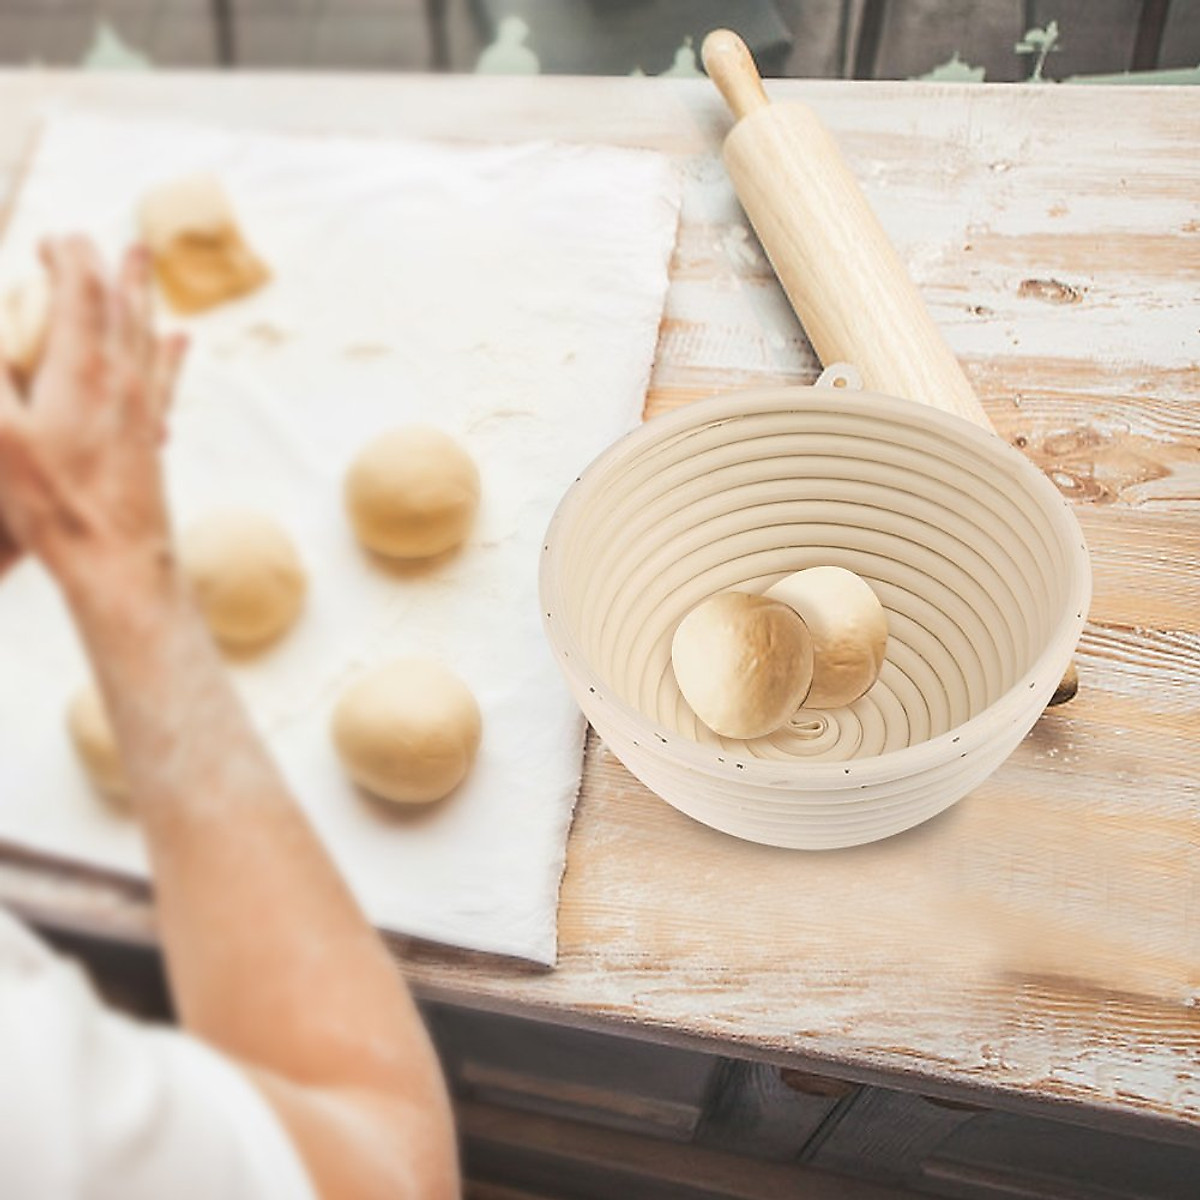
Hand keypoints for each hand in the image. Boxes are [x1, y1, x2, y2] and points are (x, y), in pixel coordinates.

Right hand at [0, 237, 186, 592]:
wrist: (119, 559)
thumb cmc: (54, 504)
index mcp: (85, 369)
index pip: (83, 291)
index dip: (70, 257)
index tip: (54, 239)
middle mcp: (125, 379)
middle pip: (122, 305)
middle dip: (107, 267)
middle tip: (100, 241)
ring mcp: (146, 406)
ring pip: (146, 335)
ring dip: (140, 297)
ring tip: (141, 267)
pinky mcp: (154, 434)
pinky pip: (165, 377)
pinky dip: (167, 350)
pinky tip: (178, 340)